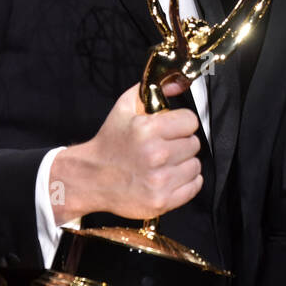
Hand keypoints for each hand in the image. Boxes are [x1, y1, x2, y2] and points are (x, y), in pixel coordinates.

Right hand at [50, 80, 200, 221]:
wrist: (90, 178)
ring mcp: (159, 181)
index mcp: (147, 129)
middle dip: (181, 143)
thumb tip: (178, 84)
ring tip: (166, 164)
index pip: (190, 121)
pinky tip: (171, 177)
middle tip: (165, 147)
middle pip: (194, 144)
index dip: (181, 123)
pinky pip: (194, 187)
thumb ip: (151, 90)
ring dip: (184, 163)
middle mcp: (156, 155)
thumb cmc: (109, 142)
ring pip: (195, 166)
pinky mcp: (161, 201)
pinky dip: (186, 182)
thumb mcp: (124, 108)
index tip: (172, 129)